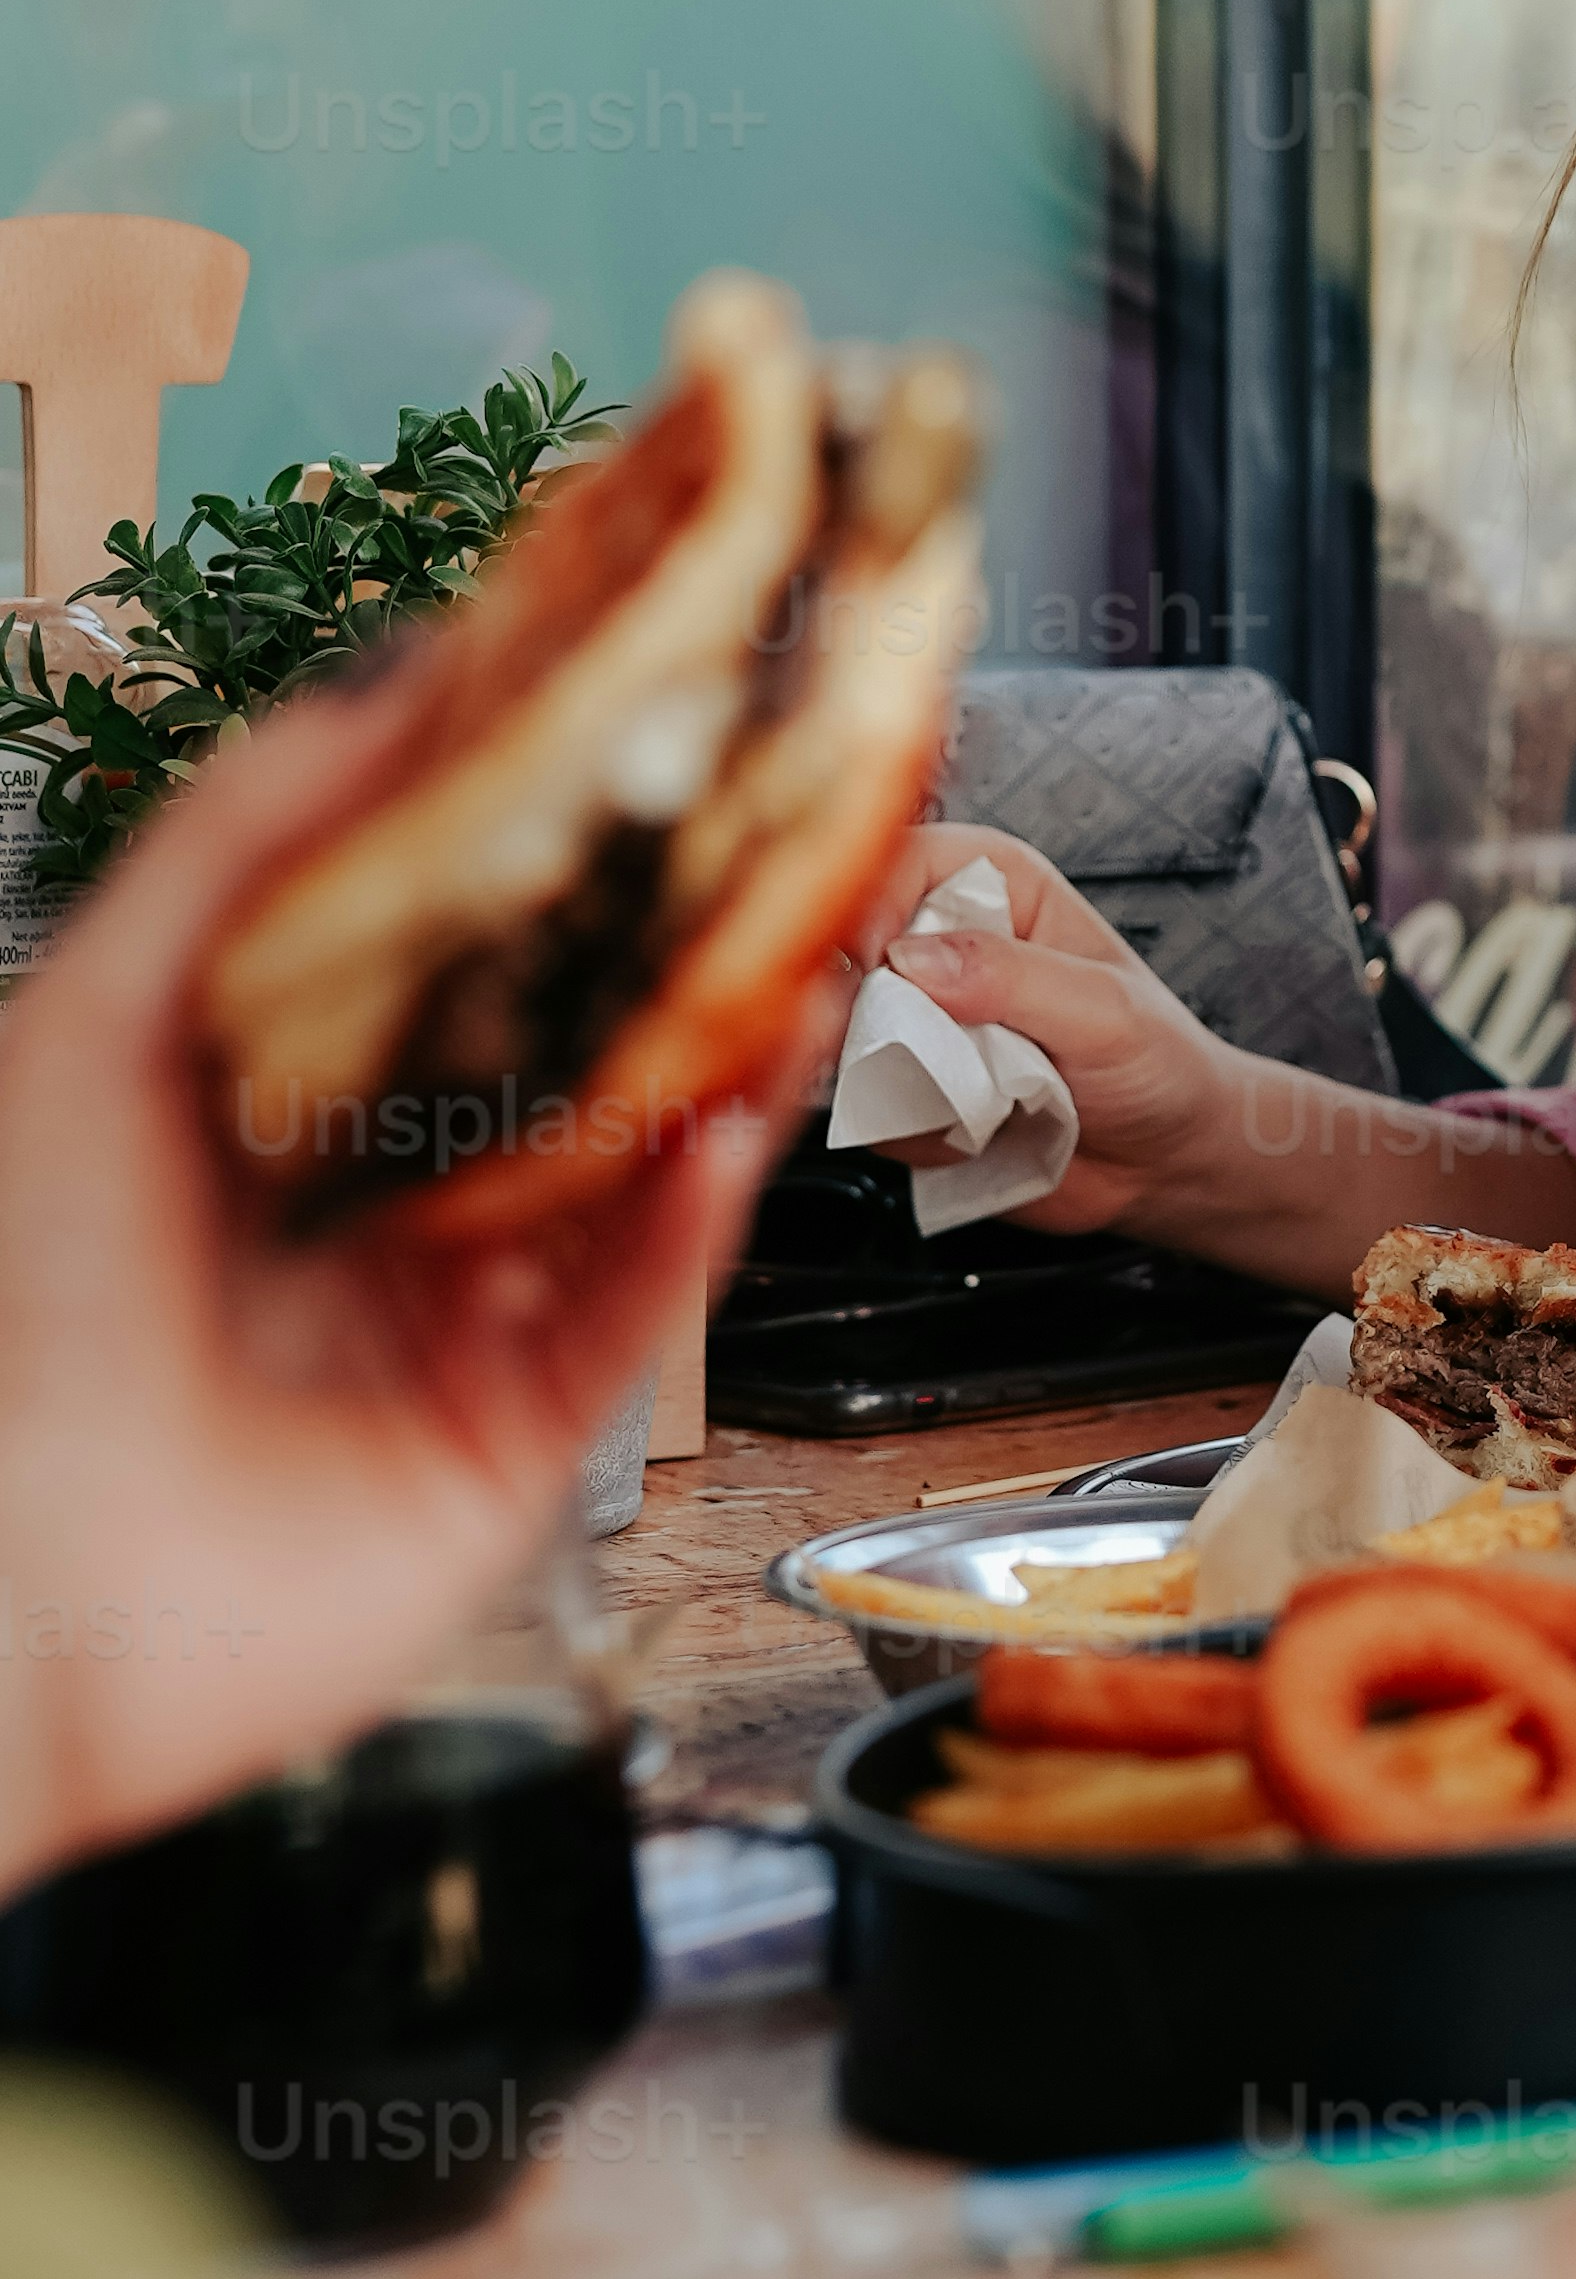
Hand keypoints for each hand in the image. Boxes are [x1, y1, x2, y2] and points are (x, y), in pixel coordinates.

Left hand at [0, 668, 766, 1894]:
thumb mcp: (92, 1023)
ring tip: (795, 966)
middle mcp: (367, 1219)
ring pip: (622, 1183)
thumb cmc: (12, 1319)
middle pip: (559, 1066)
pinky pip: (630, 1317)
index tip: (631, 754)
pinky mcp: (507, 1441)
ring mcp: (444, 1331)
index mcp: (268, 1117)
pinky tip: (727, 1135)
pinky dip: (690, 1222)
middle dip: (668, 964)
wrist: (20, 1596)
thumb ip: (238, 843)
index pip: (446, 965)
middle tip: (766, 853)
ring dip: (718, 1075)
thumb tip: (386, 682)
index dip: (544, 866)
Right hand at [866, 824, 1274, 1253]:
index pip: (900, 859)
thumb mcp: (1103, 1011)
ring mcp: (923, 1021)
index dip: (871, 903)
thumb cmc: (1158, 1062)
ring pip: (850, 1039)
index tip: (874, 963)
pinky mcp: (910, 1089)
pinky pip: (870, 1110)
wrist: (1166, 1162)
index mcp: (999, 886)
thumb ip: (1014, 977)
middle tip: (924, 1049)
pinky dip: (915, 1132)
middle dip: (873, 1011)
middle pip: (849, 951)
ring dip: (904, 1082)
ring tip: (983, 1098)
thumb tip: (912, 959)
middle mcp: (949, 945)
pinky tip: (976, 1134)